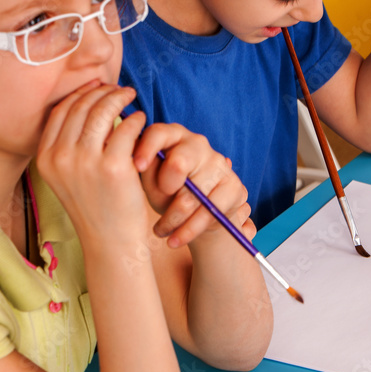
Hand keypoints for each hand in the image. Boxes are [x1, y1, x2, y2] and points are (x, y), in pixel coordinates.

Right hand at [36, 82, 150, 246]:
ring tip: (130, 96)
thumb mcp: (68, 175)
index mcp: (45, 158)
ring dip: (119, 98)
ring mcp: (85, 163)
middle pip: (80, 106)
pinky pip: (126, 128)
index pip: (60, 111)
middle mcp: (60, 158)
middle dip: (101, 92)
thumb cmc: (95, 205)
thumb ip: (70, 143)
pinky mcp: (113, 167)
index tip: (97, 87)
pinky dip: (135, 119)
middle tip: (118, 89)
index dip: (79, 94)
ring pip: (102, 111)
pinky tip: (141, 120)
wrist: (110, 241)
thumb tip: (87, 103)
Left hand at [132, 124, 253, 247]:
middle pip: (180, 162)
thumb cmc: (166, 193)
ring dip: (173, 220)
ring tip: (160, 231)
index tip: (137, 167)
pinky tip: (176, 239)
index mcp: (173, 135)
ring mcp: (219, 163)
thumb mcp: (151, 183)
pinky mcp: (234, 186)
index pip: (159, 133)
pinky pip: (209, 212)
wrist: (195, 216)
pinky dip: (190, 230)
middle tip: (156, 206)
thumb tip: (136, 162)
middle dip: (165, 189)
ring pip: (193, 196)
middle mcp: (198, 144)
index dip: (147, 148)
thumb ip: (146, 172)